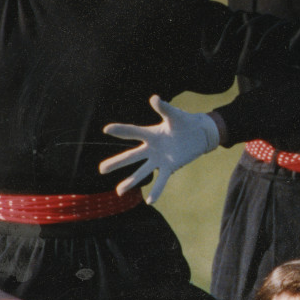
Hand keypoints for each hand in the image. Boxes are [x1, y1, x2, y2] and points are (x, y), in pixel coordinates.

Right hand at [99, 96, 220, 203]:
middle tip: (101, 169)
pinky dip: (157, 190)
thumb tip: (154, 98)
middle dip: (116, 163)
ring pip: (142, 171)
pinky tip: (150, 201)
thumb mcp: (174, 114)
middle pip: (131, 156)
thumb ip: (164, 108)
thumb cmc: (184, 122)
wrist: (198, 133)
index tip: (106, 129)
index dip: (120, 130)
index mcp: (150, 134)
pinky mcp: (170, 166)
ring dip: (131, 181)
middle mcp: (151, 148)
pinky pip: (161, 180)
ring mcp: (159, 159)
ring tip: (119, 191)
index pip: (132, 132)